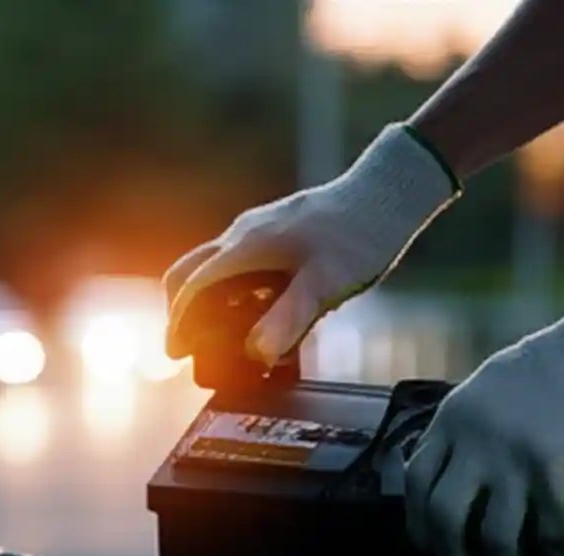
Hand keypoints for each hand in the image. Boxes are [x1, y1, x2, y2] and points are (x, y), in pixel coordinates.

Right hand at [163, 124, 458, 365]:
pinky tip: (258, 308)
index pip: (192, 285)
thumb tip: (256, 353)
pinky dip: (231, 288)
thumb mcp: (325, 285)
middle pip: (190, 270)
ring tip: (220, 335)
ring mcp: (259, 228)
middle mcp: (244, 233)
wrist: (388, 193)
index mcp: (247, 246)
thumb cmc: (360, 235)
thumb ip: (289, 319)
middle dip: (180, 308)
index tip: (175, 351)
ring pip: (214, 264)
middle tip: (186, 345)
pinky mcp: (276, 230)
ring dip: (206, 298)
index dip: (178, 321)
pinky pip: (238, 260)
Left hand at [385, 261, 563, 555]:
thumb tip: (453, 471)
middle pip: (444, 512)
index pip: (415, 477)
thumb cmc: (541, 366)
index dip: (416, 518)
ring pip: (493, 530)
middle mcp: (473, 439)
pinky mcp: (551, 463)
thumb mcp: (483, 390)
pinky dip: (552, 544)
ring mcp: (510, 454)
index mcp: (452, 418)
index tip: (426, 538)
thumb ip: (463, 429)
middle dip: (448, 549)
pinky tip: (557, 550)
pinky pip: (546, 521)